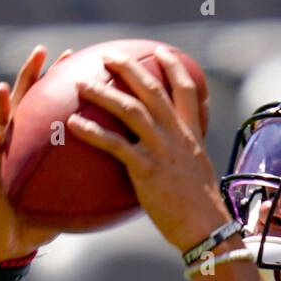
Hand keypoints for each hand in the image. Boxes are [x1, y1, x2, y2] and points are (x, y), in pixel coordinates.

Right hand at [0, 45, 72, 261]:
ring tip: (1, 90)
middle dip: (28, 75)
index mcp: (34, 141)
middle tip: (39, 52)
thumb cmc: (43, 213)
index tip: (69, 54)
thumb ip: (88, 171)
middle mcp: (15, 143)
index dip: (55, 78)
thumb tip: (127, 161)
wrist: (15, 242)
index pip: (45, 102)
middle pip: (21, 101)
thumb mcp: (69, 188)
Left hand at [65, 46, 230, 254]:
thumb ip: (184, 158)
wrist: (207, 229)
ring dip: (104, 93)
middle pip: (152, 89)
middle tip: (108, 56)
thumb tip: (171, 159)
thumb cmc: (200, 210)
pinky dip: (92, 131)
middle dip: (129, 68)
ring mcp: (161, 150)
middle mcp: (177, 135)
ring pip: (130, 110)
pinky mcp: (146, 169)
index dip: (173, 67)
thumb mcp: (197, 173)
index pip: (187, 90)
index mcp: (191, 134)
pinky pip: (114, 144)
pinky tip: (72, 124)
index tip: (160, 52)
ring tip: (81, 84)